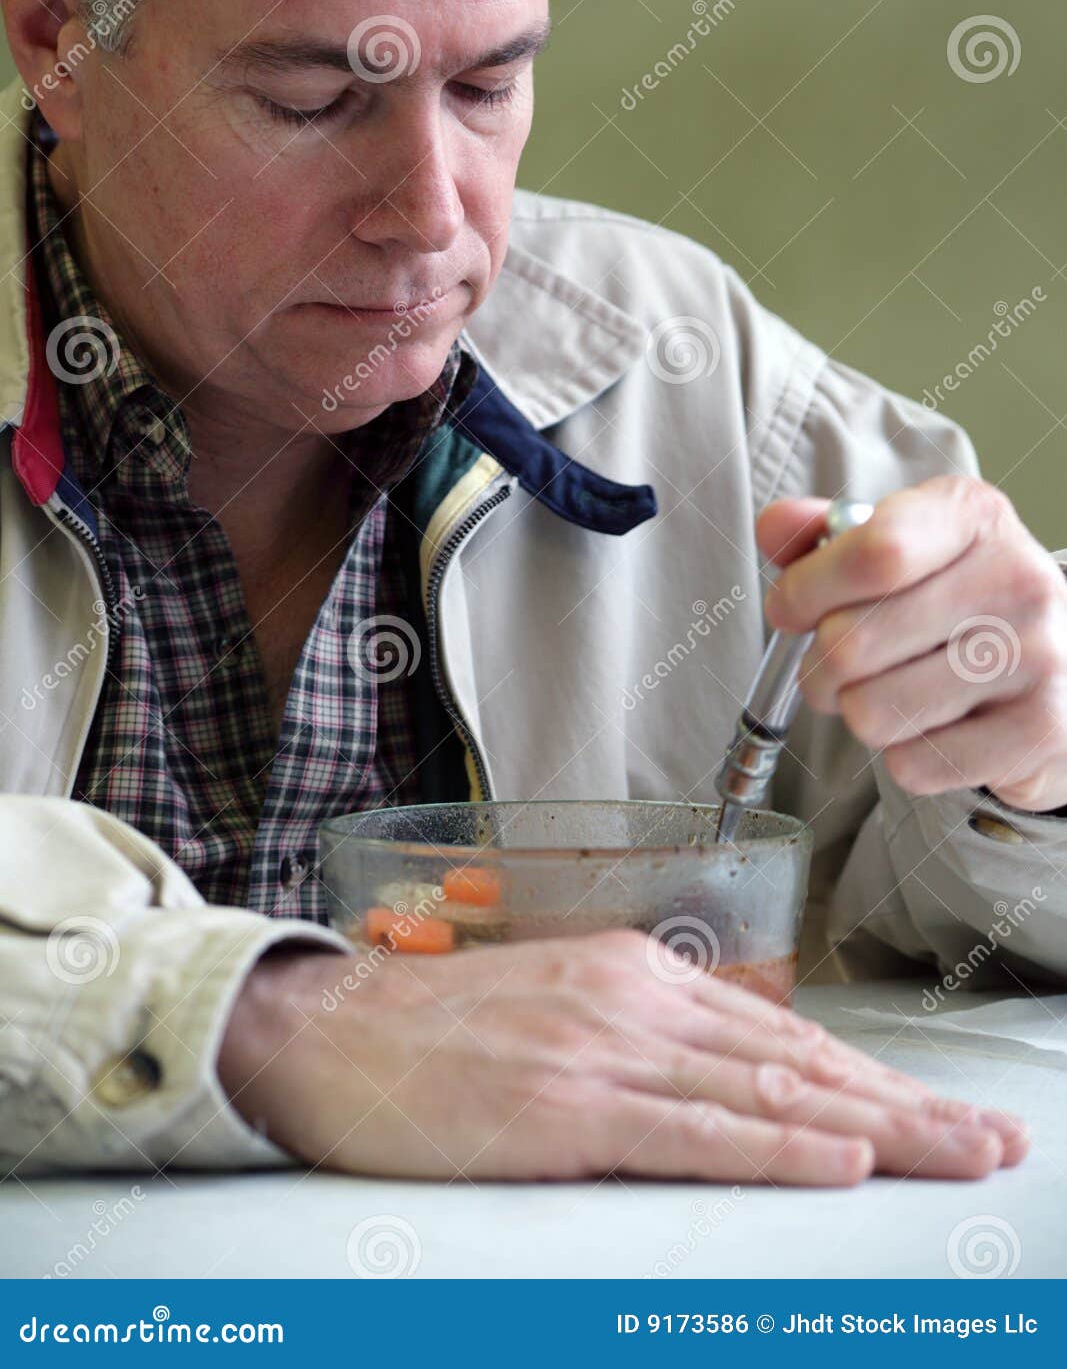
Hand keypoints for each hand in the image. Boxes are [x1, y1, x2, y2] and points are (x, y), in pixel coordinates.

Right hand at [217, 930, 1025, 1182]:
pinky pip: (695, 1132)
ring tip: (959, 1158)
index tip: (938, 1111)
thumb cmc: (439, 1032)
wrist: (332, 1030)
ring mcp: (606, 1048)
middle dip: (907, 1108)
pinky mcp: (567, 1104)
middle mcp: (637, 998)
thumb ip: (642, 1038)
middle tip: (991, 1142)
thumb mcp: (558, 1010)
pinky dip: (779, 1149)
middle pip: (798, 1062)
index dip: (872, 1079)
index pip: (782, 1037)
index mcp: (637, 974)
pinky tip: (842, 1160)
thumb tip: (725, 1086)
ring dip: (879, 1132)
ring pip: (769, 1095)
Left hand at [757, 476, 1066, 811]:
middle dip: (817, 666)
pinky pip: (911, 764)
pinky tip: (930, 725)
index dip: (808, 589)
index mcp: (973, 518)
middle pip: (852, 643)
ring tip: (885, 693)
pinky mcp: (1036, 730)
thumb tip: (774, 527)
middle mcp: (1015, 580)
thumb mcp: (904, 544)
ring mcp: (1035, 657)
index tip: (790, 608)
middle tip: (833, 666)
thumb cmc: (963, 602)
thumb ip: (828, 534)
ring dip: (858, 713)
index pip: (874, 553)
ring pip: (872, 712)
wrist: (1060, 665)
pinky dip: (902, 755)